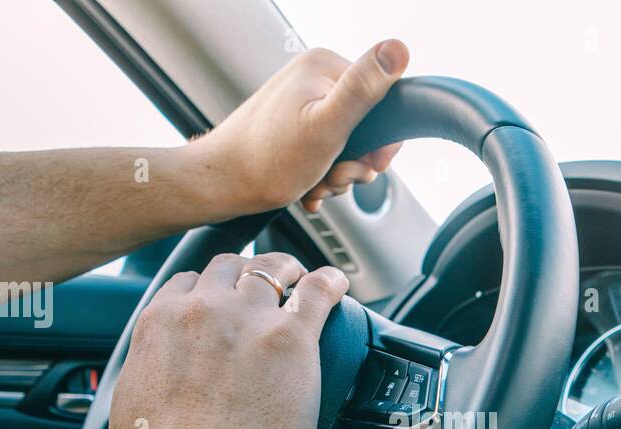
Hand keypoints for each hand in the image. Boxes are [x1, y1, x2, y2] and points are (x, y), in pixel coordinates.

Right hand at [108, 252, 348, 428]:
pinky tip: (337, 284)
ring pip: (271, 270)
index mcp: (161, 323)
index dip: (210, 289)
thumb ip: (148, 373)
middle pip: (229, 268)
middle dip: (247, 273)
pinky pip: (318, 291)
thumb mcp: (131, 405)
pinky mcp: (291, 339)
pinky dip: (329, 282)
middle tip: (265, 287)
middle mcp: (203, 310)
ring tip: (300, 280)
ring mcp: (249, 320)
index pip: (188, 283)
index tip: (224, 300)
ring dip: (287, 272)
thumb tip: (157, 375)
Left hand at [183, 40, 409, 217]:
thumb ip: (363, 89)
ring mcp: (301, 100)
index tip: (368, 165)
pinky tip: (309, 187)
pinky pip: (325, 150)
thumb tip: (399, 48)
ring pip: (345, 143)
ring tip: (317, 183)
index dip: (381, 142)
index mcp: (325, 66)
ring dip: (338, 173)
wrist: (221, 184)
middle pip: (364, 125)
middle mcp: (313, 77)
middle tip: (334, 177)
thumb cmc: (268, 161)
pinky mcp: (292, 124)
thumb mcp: (327, 126)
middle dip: (355, 162)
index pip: (382, 100)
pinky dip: (322, 174)